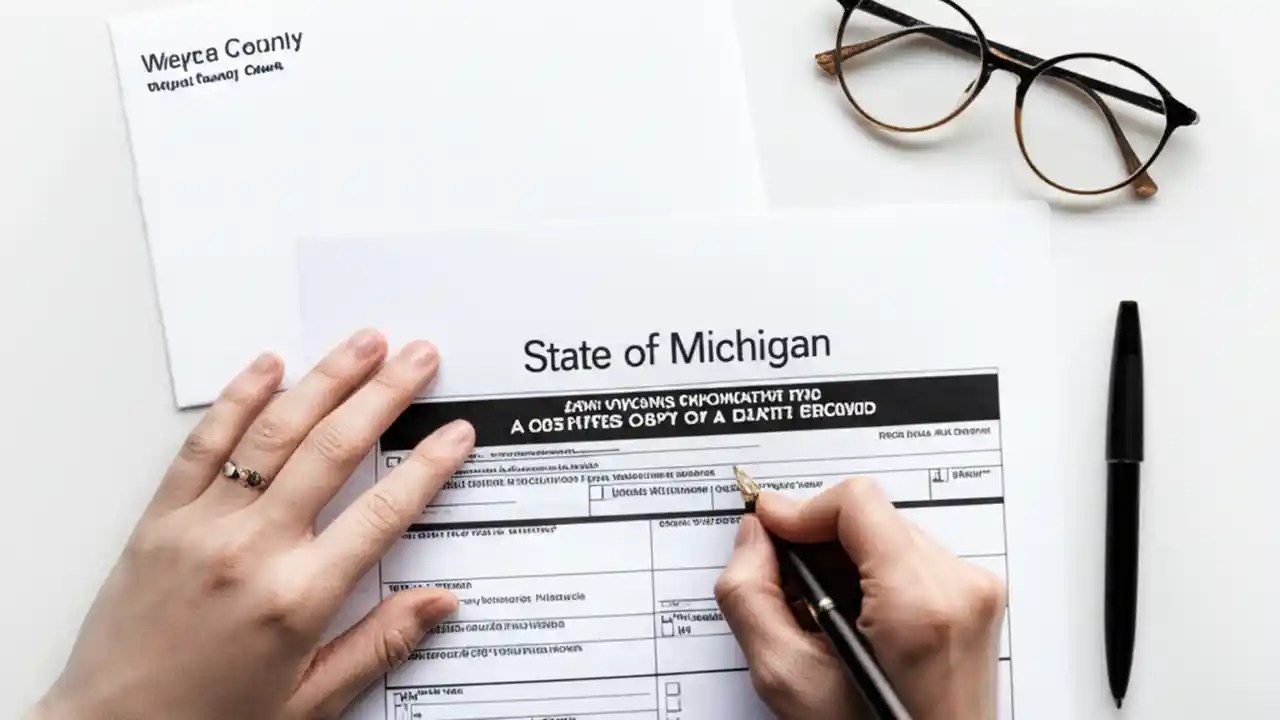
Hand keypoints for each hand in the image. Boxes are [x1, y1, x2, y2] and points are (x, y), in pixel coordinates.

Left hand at [29, 330, 474, 719]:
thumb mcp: (310, 700)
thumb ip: (379, 644)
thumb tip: (440, 605)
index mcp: (298, 598)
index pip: (382, 513)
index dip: (427, 466)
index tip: (454, 434)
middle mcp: (252, 551)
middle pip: (334, 451)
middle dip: (386, 394)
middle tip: (418, 358)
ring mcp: (202, 527)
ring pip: (275, 433)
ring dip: (326, 380)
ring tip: (362, 345)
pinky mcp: (160, 520)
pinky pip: (205, 444)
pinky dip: (239, 399)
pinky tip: (269, 367)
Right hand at [715, 478, 1005, 719]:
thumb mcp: (790, 680)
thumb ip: (753, 597)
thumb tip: (753, 539)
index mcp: (919, 603)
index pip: (857, 501)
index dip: (801, 511)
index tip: (768, 530)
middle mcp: (959, 587)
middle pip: (870, 516)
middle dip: (818, 543)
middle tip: (787, 589)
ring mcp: (974, 593)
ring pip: (887, 535)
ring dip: (843, 562)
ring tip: (822, 616)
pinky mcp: (974, 601)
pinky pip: (910, 559)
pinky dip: (871, 577)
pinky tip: (853, 621)